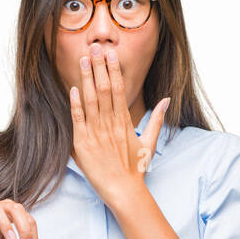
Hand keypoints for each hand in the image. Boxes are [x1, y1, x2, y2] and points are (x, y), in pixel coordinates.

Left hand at [69, 41, 169, 206]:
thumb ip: (156, 119)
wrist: (124, 191)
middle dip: (99, 67)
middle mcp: (111, 124)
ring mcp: (97, 133)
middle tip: (95, 47)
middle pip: (104, 89)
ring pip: (91, 100)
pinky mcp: (83, 144)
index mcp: (124, 122)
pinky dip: (75, 104)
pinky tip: (73, 88)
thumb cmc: (135, 169)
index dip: (113, 70)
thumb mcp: (149, 143)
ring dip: (87, 78)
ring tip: (84, 59)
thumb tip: (166, 100)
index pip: (118, 89)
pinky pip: (79, 120)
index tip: (110, 53)